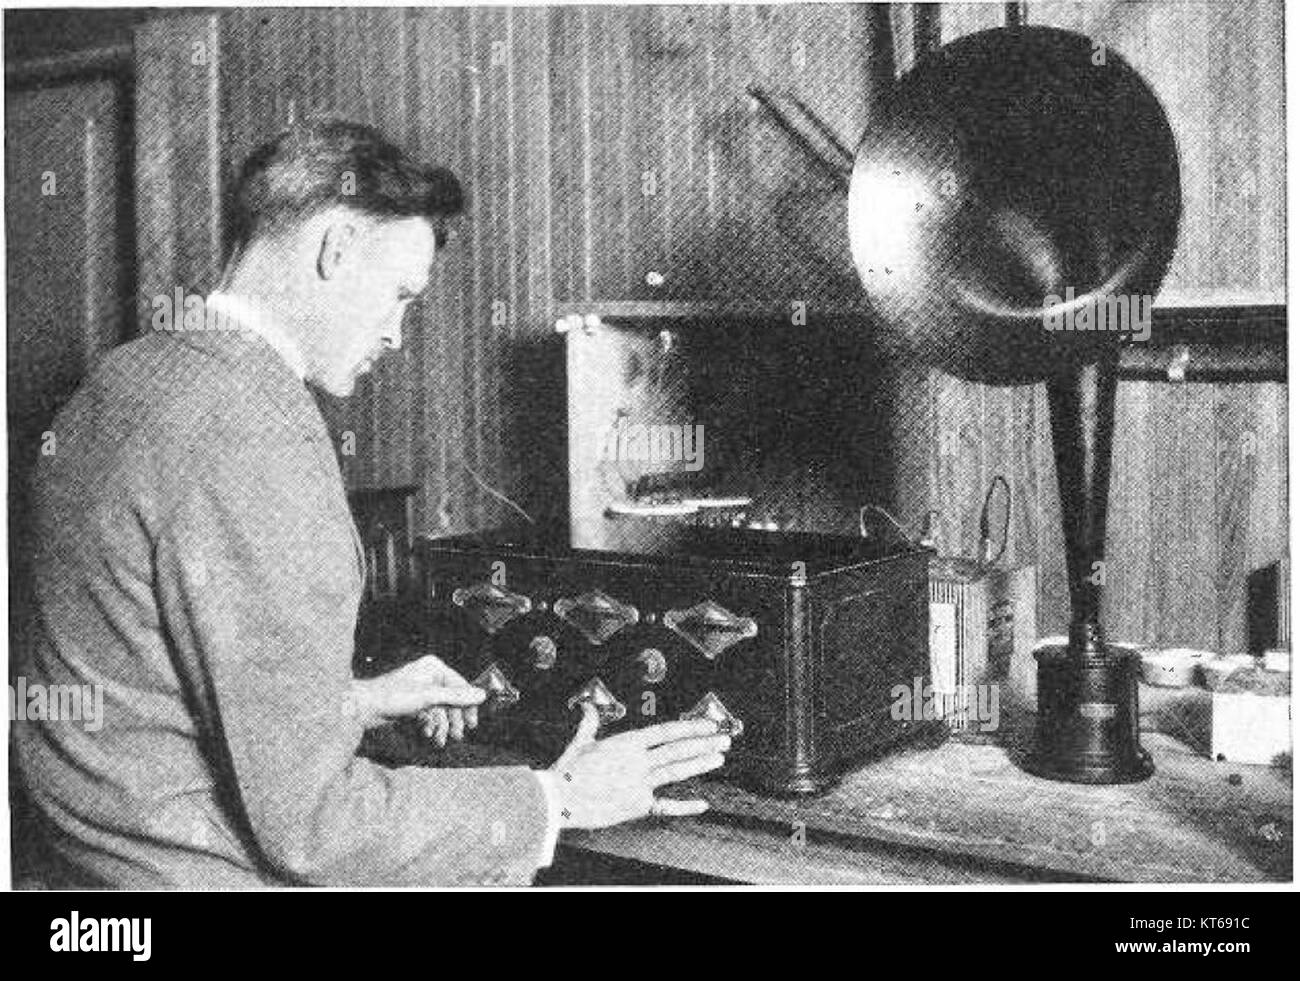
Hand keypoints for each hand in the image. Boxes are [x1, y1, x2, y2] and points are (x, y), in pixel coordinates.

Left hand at [349, 655, 484, 744]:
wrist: (364, 708)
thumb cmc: (393, 696)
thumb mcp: (429, 697)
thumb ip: (457, 697)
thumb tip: (482, 695)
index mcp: (433, 668)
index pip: (460, 685)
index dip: (468, 705)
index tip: (472, 723)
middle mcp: (428, 676)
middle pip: (451, 699)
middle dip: (453, 719)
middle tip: (457, 736)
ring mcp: (420, 690)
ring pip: (440, 710)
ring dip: (442, 726)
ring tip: (440, 740)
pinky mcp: (413, 703)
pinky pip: (429, 715)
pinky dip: (430, 725)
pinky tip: (427, 734)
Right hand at [549, 705, 730, 829]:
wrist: (559, 800)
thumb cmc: (567, 772)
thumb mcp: (580, 743)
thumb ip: (588, 724)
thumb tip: (586, 708)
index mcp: (627, 743)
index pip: (666, 731)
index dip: (690, 727)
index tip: (708, 724)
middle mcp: (638, 761)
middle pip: (678, 749)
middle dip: (704, 743)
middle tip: (725, 739)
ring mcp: (640, 784)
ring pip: (676, 771)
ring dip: (700, 764)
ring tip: (719, 758)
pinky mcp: (637, 806)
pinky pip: (665, 806)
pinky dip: (685, 806)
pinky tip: (703, 804)